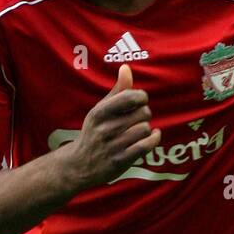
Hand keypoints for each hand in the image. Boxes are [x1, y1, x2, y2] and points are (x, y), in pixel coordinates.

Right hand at [63, 64, 160, 190]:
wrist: (80, 166)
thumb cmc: (94, 133)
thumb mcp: (100, 111)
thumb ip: (117, 91)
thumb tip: (126, 68)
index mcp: (99, 113)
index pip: (132, 96)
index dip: (141, 98)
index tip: (139, 102)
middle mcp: (105, 129)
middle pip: (143, 113)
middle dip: (144, 115)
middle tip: (137, 119)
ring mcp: (112, 146)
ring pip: (145, 129)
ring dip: (146, 130)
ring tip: (139, 131)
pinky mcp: (120, 161)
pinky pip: (146, 145)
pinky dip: (154, 139)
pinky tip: (152, 136)